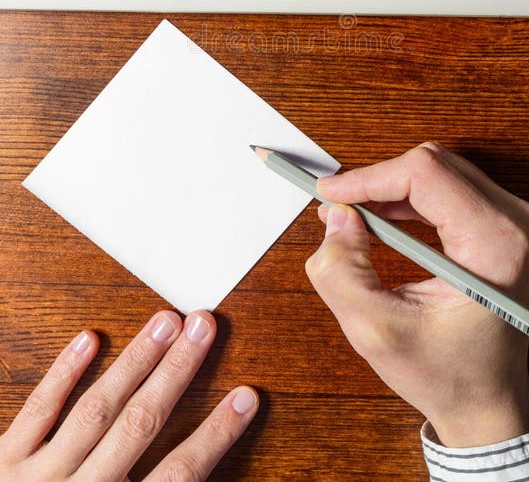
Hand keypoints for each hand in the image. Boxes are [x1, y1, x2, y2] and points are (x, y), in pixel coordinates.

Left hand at [0, 310, 257, 479]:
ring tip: (164, 322)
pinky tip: (89, 339)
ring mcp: (36, 478)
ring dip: (133, 362)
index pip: (177, 475)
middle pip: (138, 426)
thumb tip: (195, 475)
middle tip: (203, 326)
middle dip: (175, 372)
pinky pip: (35, 412)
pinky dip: (63, 374)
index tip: (245, 397)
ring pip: (94, 410)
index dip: (215, 435)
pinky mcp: (2, 463)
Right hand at [306, 142, 528, 447]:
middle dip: (377, 181)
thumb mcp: (376, 332)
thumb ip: (341, 272)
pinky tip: (383, 217)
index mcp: (498, 246)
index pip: (425, 175)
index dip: (368, 178)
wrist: (490, 399)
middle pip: (432, 165)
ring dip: (391, 187)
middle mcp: (519, 223)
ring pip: (438, 169)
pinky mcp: (508, 221)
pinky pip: (450, 185)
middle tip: (336, 208)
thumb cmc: (446, 374)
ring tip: (354, 215)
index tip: (328, 194)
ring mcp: (519, 219)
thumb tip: (336, 216)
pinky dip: (410, 195)